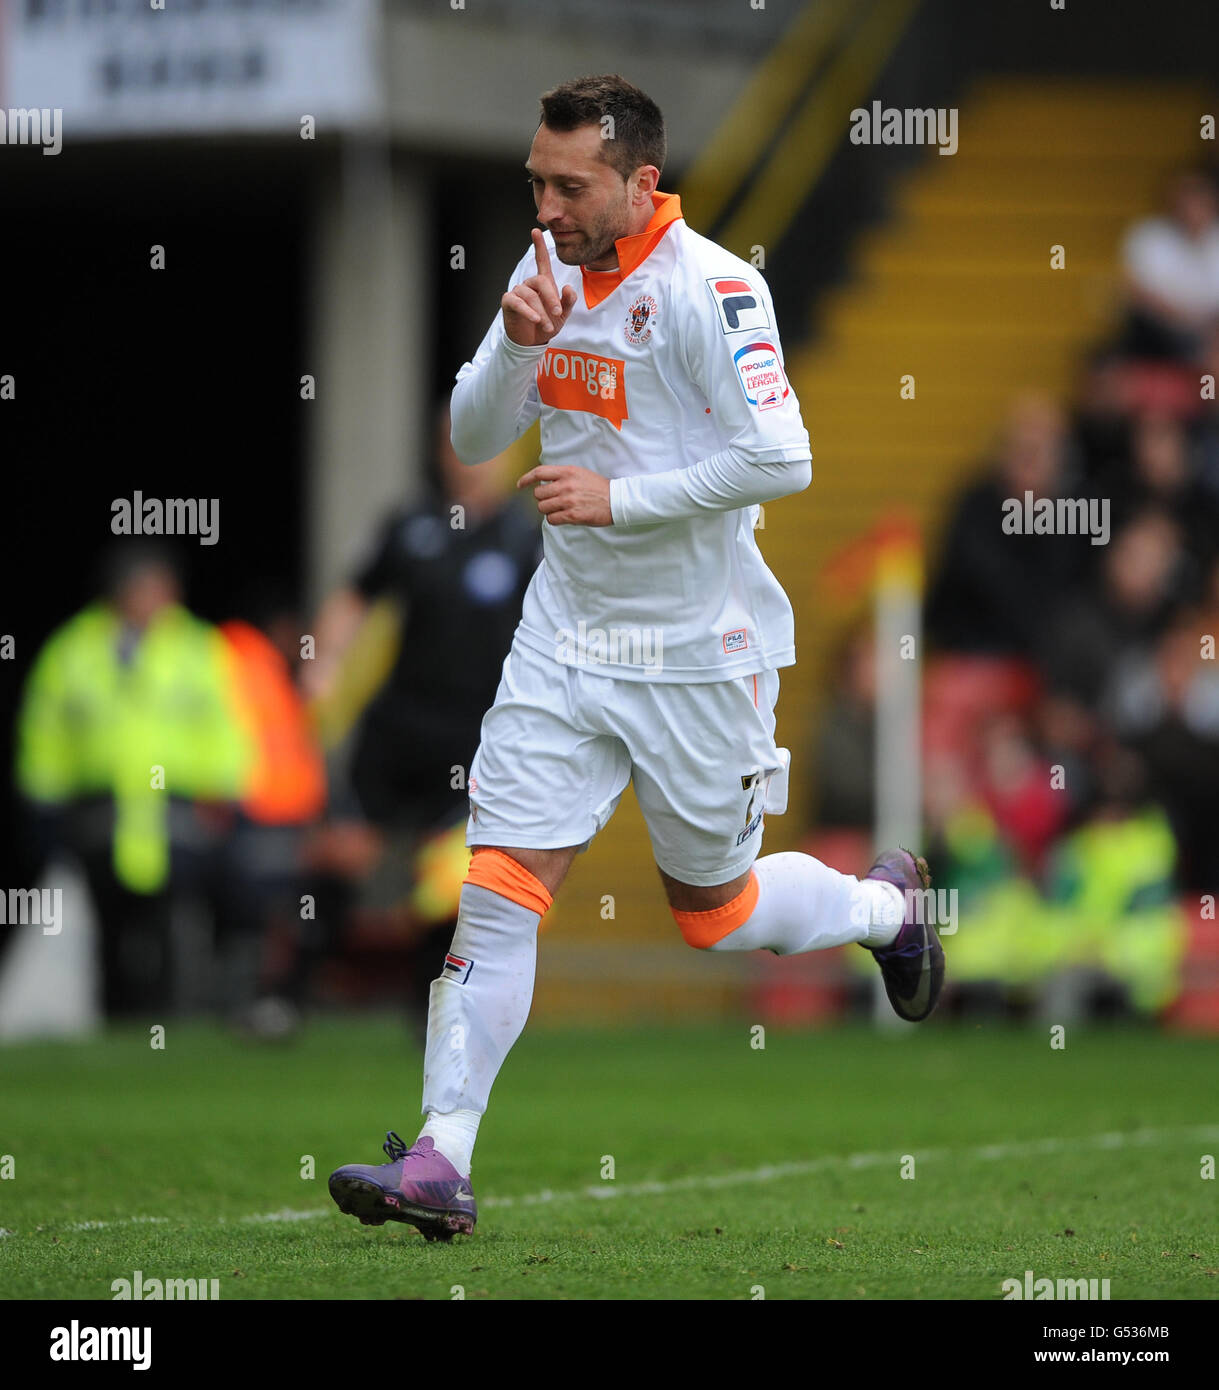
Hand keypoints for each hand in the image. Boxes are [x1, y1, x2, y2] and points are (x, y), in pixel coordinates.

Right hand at [502, 229, 577, 345]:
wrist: (533, 342)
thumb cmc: (547, 324)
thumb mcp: (563, 314)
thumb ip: (568, 301)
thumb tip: (568, 288)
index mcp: (543, 284)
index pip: (541, 261)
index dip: (539, 246)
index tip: (535, 231)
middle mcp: (529, 284)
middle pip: (540, 281)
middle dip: (551, 297)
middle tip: (557, 313)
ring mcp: (518, 292)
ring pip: (530, 296)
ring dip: (541, 312)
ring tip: (547, 326)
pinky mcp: (508, 302)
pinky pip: (518, 303)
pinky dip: (528, 312)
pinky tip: (535, 319)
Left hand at [517, 464, 611, 525]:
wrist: (617, 500)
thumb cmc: (599, 488)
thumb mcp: (580, 474)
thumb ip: (562, 477)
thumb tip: (544, 483)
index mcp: (567, 472)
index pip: (539, 473)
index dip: (526, 479)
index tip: (520, 485)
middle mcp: (566, 485)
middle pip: (538, 494)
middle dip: (542, 499)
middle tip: (552, 501)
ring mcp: (569, 501)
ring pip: (543, 508)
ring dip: (548, 510)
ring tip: (559, 509)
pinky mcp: (572, 515)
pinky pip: (551, 519)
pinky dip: (554, 519)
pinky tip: (563, 517)